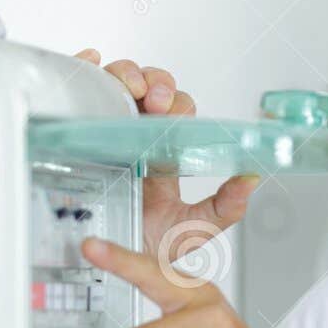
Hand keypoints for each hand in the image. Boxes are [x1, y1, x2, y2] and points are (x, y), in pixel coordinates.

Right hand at [72, 49, 257, 262]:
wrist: (109, 264)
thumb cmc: (148, 242)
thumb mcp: (193, 227)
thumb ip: (226, 206)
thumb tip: (253, 179)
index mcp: (165, 150)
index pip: (177, 110)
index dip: (177, 103)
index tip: (171, 112)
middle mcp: (136, 134)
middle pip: (149, 87)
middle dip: (155, 83)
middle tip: (153, 101)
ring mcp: (103, 129)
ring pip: (117, 81)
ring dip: (125, 73)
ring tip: (130, 88)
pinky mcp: (74, 129)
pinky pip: (78, 85)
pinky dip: (83, 66)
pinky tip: (90, 63)